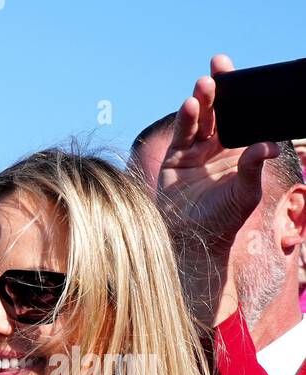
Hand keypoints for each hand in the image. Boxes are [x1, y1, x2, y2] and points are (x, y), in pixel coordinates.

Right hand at [157, 55, 279, 322]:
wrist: (192, 242)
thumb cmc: (223, 221)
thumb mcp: (245, 194)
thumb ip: (253, 168)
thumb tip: (266, 146)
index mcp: (239, 151)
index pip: (242, 116)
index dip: (241, 96)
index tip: (244, 74)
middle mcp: (217, 148)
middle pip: (220, 111)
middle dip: (220, 88)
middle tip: (219, 67)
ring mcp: (195, 153)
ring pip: (200, 119)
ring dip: (202, 101)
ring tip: (204, 85)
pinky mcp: (174, 160)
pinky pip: (182, 135)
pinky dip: (186, 120)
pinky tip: (190, 106)